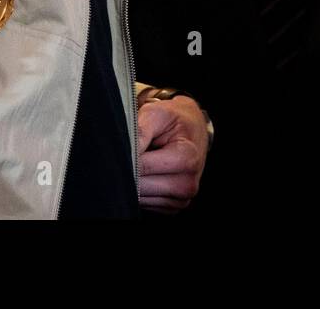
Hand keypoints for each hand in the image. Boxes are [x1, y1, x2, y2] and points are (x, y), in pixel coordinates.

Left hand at [136, 95, 209, 212]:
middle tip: (138, 152)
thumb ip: (140, 130)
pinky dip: (141, 190)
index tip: (127, 145)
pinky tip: (150, 173)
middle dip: (130, 169)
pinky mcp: (173, 206)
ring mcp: (181, 198)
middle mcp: (188, 183)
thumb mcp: (158, 113)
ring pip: (140, 197)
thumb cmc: (173, 120)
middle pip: (140, 186)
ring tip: (147, 160)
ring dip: (135, 181)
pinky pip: (145, 204)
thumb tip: (126, 153)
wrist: (192, 129)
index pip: (143, 167)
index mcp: (187, 158)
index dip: (129, 156)